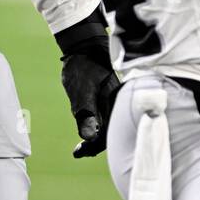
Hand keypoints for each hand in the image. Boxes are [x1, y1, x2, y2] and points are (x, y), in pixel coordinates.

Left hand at [60, 40, 120, 158]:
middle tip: (79, 152)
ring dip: (98, 136)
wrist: (86, 47)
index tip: (79, 152)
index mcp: (117, 103)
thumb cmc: (83, 67)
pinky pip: (108, 116)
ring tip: (83, 146)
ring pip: (111, 124)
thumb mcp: (81, 91)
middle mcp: (120, 103)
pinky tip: (89, 130)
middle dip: (97, 144)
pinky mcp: (111, 98)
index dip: (95, 145)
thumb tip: (88, 137)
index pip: (109, 132)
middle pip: (113, 130)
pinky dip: (99, 125)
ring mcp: (117, 101)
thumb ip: (86, 114)